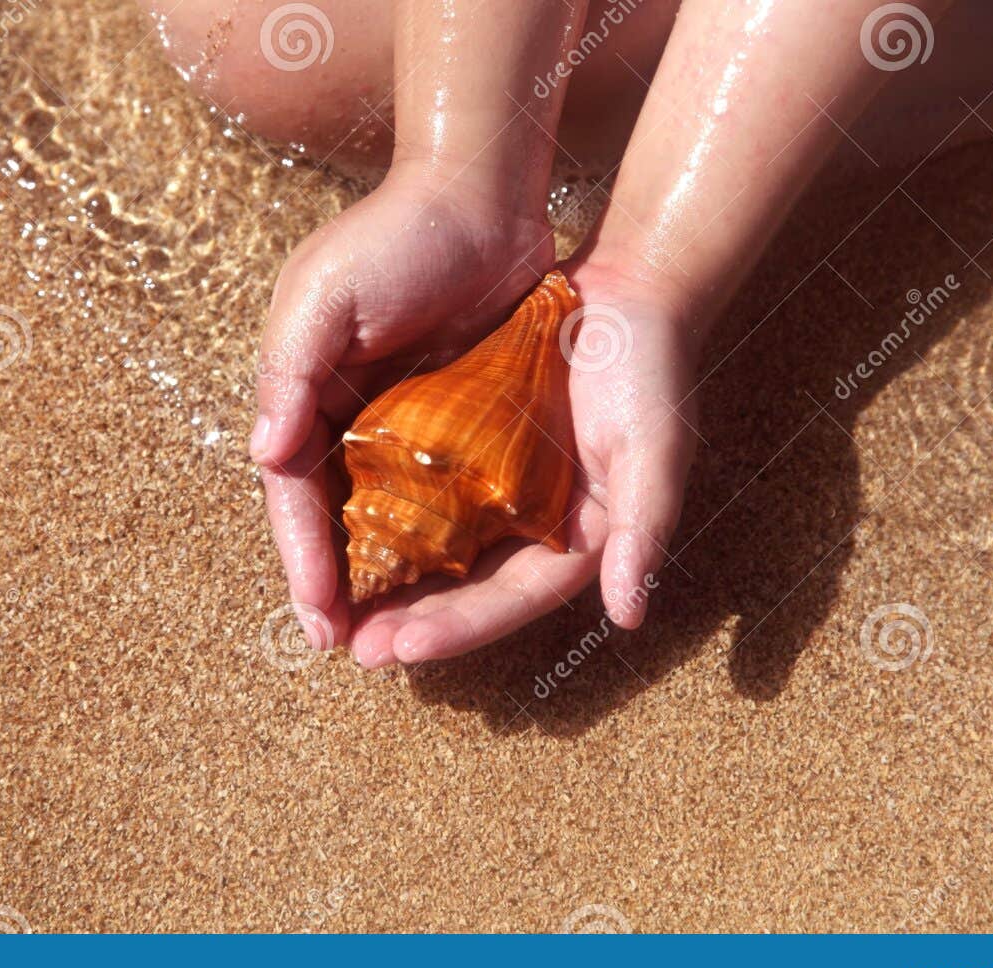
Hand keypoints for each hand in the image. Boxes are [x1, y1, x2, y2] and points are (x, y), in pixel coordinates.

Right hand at [251, 166, 556, 650]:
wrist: (480, 195)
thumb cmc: (393, 239)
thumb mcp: (325, 298)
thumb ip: (290, 374)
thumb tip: (264, 457)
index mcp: (303, 395)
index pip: (296, 496)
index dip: (303, 559)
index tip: (318, 624)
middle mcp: (343, 415)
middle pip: (334, 519)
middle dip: (335, 585)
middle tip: (350, 650)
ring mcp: (398, 419)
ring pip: (384, 517)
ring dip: (383, 576)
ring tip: (394, 636)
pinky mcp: (454, 416)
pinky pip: (438, 493)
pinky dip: (434, 538)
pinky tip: (446, 582)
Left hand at [348, 258, 700, 666]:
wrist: (629, 291)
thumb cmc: (651, 369)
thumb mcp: (654, 448)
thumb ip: (644, 531)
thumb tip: (629, 617)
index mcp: (580, 540)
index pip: (514, 598)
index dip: (461, 628)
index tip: (403, 650)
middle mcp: (536, 527)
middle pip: (468, 590)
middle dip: (413, 623)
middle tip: (356, 650)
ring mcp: (504, 493)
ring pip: (440, 553)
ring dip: (393, 584)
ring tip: (337, 614)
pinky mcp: (476, 454)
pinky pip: (427, 499)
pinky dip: (391, 520)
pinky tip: (345, 535)